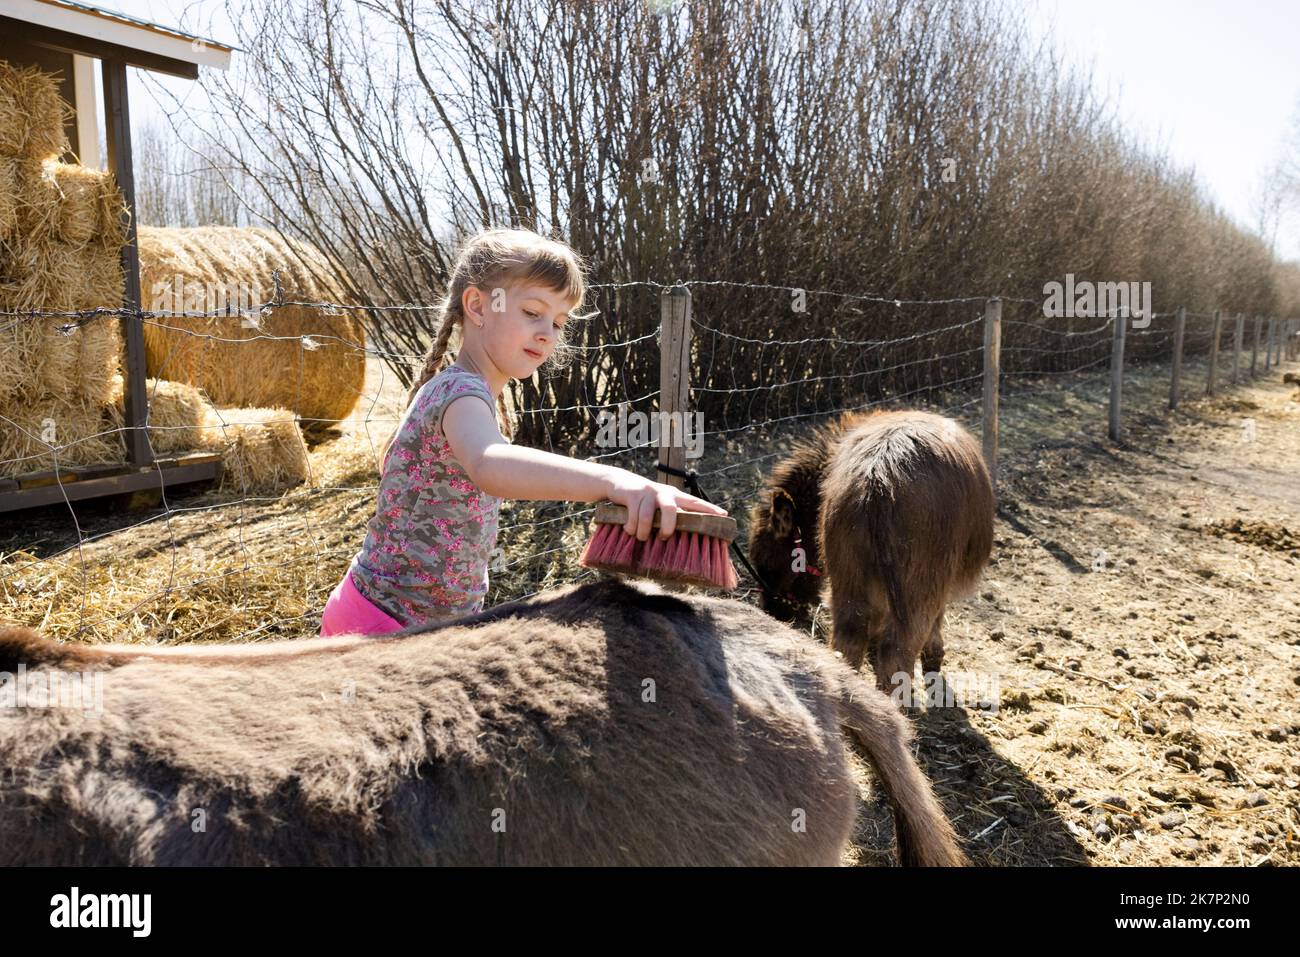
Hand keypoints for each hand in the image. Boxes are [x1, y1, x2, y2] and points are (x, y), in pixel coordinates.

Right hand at [603, 470, 727, 541]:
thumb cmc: (645, 501)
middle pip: (670, 510)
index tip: (724, 515)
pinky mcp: (633, 495)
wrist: (620, 483)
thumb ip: (672, 516)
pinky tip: (630, 530)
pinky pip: (633, 518)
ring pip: (647, 518)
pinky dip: (631, 529)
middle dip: (667, 528)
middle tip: (664, 537)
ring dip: (643, 533)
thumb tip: (686, 535)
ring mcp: (648, 493)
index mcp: (675, 496)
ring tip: (641, 537)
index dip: (709, 509)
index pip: (695, 502)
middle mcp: (664, 493)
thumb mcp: (660, 505)